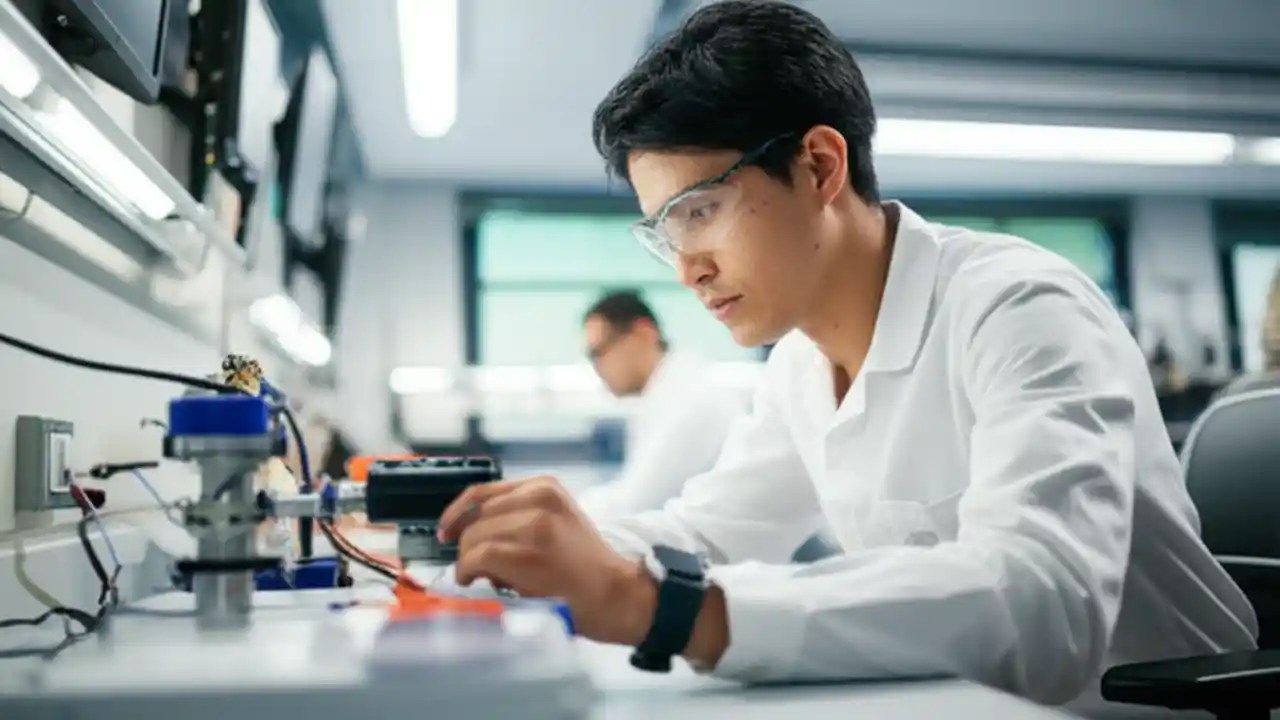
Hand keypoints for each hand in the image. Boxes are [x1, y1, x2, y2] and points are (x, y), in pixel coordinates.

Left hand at [438, 476, 657, 644]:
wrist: (616, 594)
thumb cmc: (584, 567)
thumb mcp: (557, 522)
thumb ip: (519, 515)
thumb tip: (469, 530)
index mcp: (546, 487)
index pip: (482, 492)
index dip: (456, 513)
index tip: (446, 530)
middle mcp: (540, 499)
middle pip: (475, 517)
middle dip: (465, 544)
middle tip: (472, 566)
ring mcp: (533, 526)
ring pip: (473, 537)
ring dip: (468, 561)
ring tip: (480, 577)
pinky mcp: (526, 554)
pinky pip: (478, 557)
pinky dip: (468, 571)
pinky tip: (474, 581)